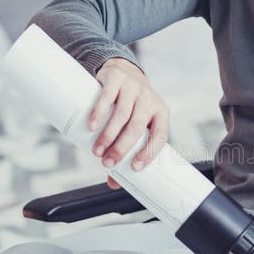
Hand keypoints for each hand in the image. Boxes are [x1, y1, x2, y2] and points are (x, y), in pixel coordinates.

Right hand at [89, 58, 169, 188]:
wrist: (123, 70)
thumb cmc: (130, 105)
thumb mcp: (134, 124)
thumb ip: (125, 150)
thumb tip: (114, 183)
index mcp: (160, 113)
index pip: (160, 136)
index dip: (149, 153)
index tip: (135, 168)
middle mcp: (149, 100)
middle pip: (137, 127)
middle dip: (121, 148)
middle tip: (107, 163)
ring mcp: (133, 88)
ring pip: (122, 114)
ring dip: (108, 135)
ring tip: (97, 150)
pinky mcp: (116, 78)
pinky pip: (107, 97)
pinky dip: (99, 113)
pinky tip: (92, 126)